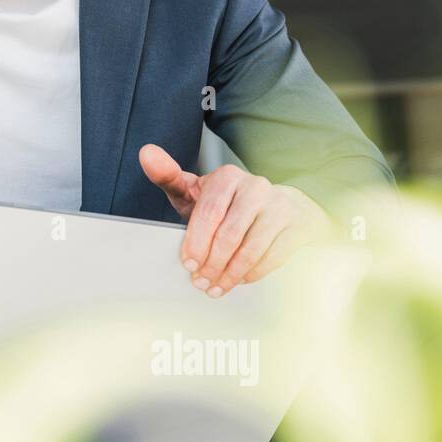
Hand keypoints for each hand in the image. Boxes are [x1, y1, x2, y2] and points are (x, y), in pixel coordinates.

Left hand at [138, 144, 332, 296]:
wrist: (282, 207)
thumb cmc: (230, 204)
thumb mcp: (198, 191)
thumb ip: (169, 176)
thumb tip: (147, 154)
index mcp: (227, 176)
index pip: (208, 213)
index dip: (195, 243)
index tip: (188, 263)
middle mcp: (255, 187)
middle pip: (228, 234)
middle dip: (211, 263)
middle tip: (200, 281)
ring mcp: (278, 207)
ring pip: (250, 249)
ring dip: (229, 275)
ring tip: (215, 287)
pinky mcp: (294, 227)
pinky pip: (270, 258)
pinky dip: (250, 274)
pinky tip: (237, 280)